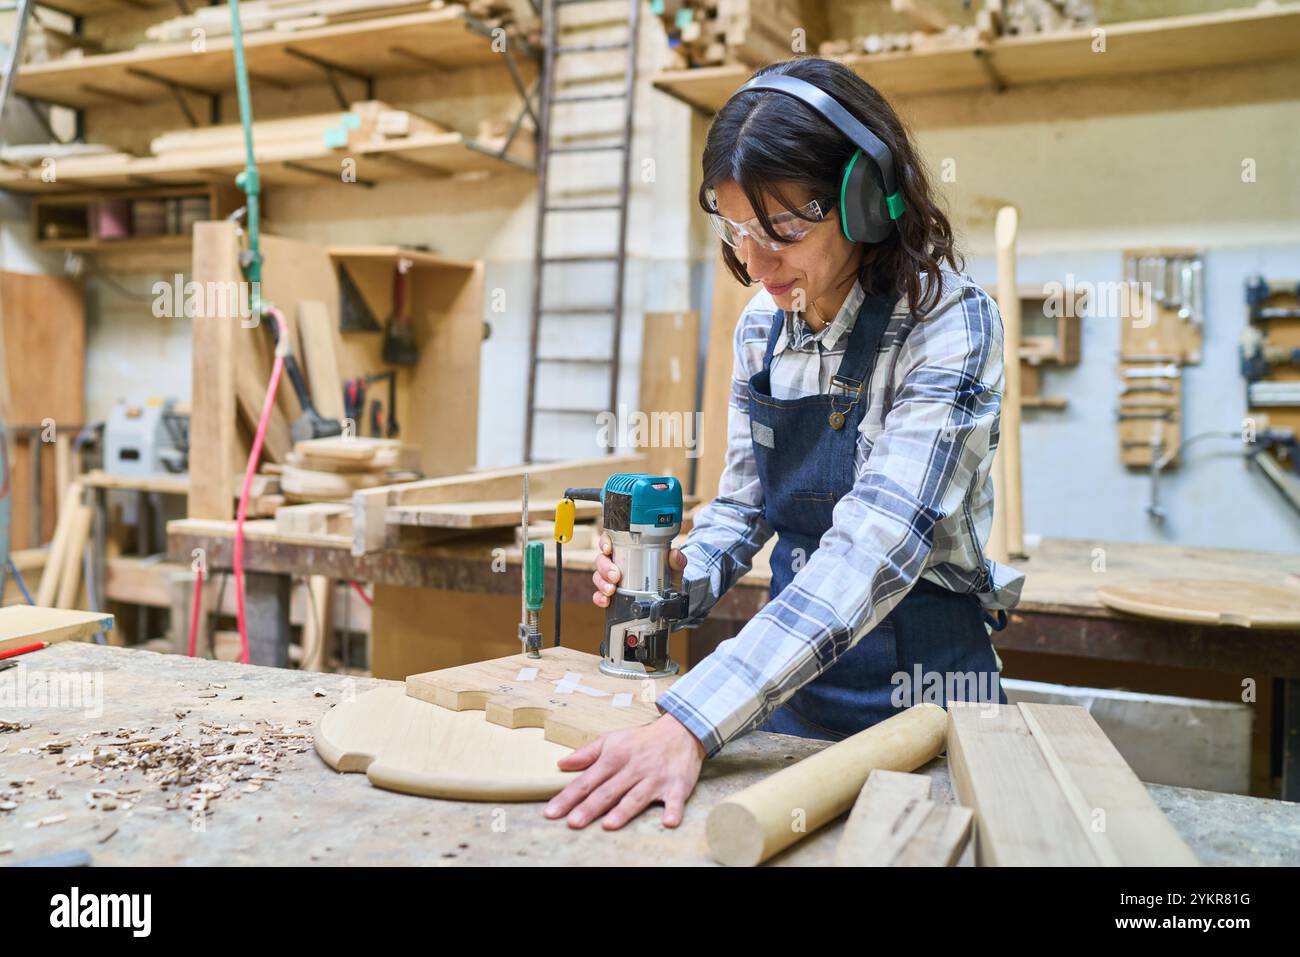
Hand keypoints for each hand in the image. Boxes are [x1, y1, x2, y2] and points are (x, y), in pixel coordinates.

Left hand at [544, 714, 704, 828]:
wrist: (681, 731)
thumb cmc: (641, 740)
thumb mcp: (612, 739)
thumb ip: (586, 753)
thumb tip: (561, 764)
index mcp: (614, 757)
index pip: (587, 780)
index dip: (568, 797)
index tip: (552, 813)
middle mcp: (633, 769)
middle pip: (608, 791)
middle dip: (590, 807)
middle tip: (573, 823)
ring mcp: (655, 778)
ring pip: (637, 797)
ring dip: (624, 810)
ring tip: (609, 824)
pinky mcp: (677, 786)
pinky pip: (675, 800)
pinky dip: (673, 811)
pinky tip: (669, 822)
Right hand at [591, 532, 687, 607]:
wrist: (668, 595)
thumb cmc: (667, 575)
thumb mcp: (673, 567)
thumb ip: (676, 560)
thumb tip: (675, 554)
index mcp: (628, 550)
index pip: (610, 540)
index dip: (605, 542)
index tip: (608, 549)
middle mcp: (616, 562)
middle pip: (601, 560)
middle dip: (605, 568)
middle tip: (615, 576)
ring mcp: (611, 578)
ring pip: (598, 577)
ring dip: (602, 583)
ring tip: (611, 590)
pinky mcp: (611, 594)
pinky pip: (599, 594)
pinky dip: (599, 598)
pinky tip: (606, 601)